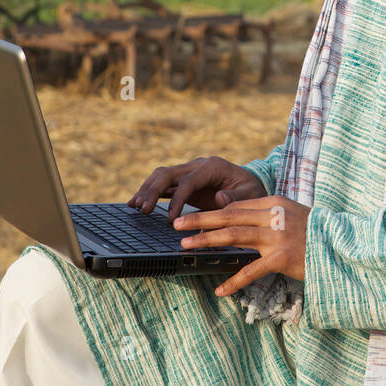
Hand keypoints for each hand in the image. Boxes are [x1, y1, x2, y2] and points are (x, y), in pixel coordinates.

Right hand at [127, 155, 265, 221]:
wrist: (251, 183)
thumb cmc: (252, 190)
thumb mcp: (250, 194)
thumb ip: (235, 198)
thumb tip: (219, 199)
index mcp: (212, 167)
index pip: (188, 181)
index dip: (177, 200)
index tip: (170, 219)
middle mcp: (197, 165)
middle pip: (168, 173)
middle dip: (153, 190)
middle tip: (142, 210)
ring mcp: (189, 172)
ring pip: (162, 176)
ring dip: (147, 190)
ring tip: (134, 206)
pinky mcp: (185, 181)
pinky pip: (164, 185)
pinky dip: (150, 192)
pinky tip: (137, 203)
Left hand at [173, 195, 309, 296]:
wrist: (340, 246)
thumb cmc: (313, 232)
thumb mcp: (288, 214)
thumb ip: (263, 213)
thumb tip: (232, 213)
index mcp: (272, 203)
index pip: (235, 206)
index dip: (210, 212)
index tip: (190, 216)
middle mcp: (273, 215)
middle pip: (228, 216)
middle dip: (200, 220)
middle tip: (176, 225)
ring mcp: (277, 235)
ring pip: (234, 236)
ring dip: (207, 241)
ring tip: (186, 246)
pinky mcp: (282, 257)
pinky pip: (252, 270)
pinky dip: (234, 281)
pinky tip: (220, 290)